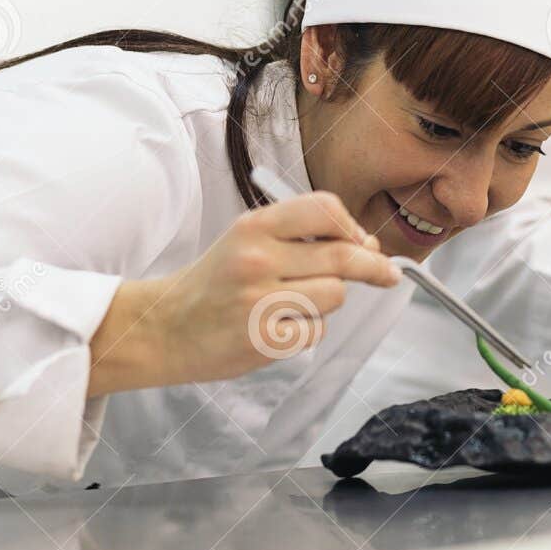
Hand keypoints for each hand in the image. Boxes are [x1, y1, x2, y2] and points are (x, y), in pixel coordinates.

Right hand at [88, 192, 401, 394]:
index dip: (353, 226)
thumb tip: (366, 246)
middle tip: (387, 274)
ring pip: (335, 295)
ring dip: (326, 302)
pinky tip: (276, 327)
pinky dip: (305, 332)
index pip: (325, 209)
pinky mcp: (265, 340)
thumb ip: (300, 237)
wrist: (164, 328)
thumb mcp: (247, 241)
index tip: (363, 241)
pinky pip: (315, 331)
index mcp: (253, 226)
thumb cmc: (214, 284)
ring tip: (292, 304)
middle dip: (374, 267)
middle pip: (344, 257)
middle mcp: (257, 259)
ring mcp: (261, 302)